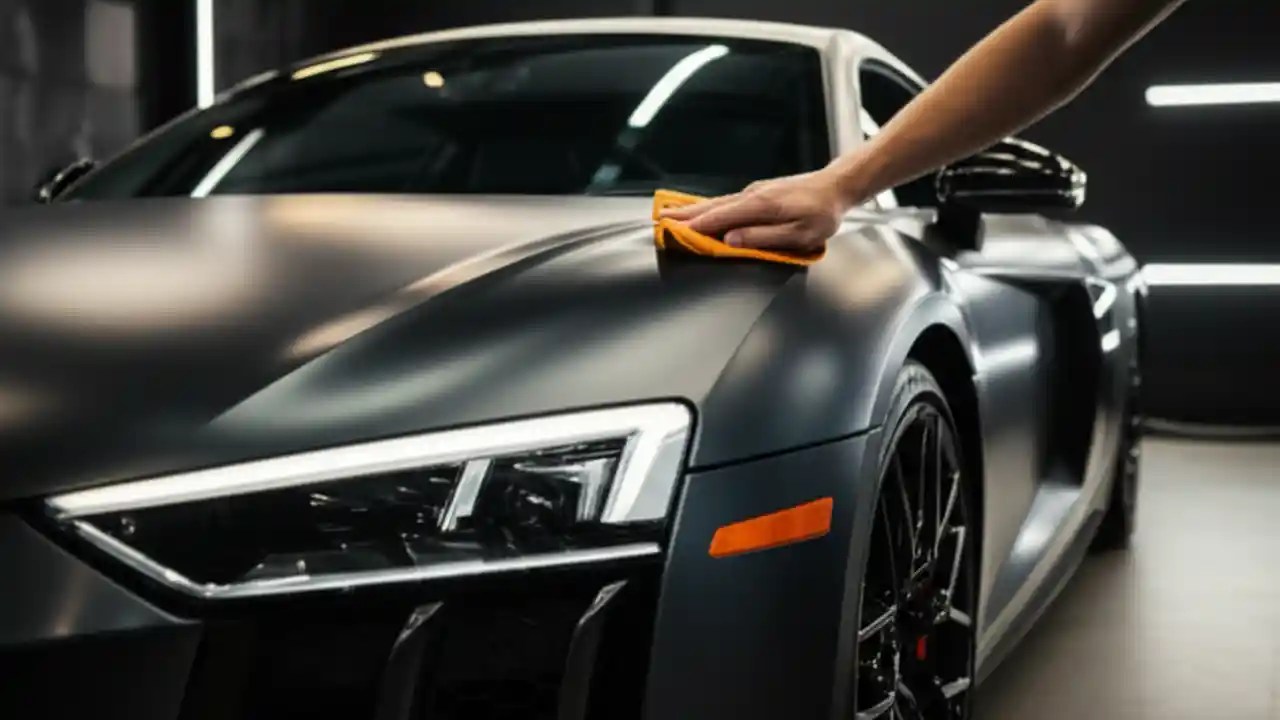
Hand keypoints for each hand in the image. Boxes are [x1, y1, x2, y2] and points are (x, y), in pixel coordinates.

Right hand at [659, 166, 857, 252]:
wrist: (837, 186)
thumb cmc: (822, 214)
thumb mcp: (799, 234)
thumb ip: (764, 237)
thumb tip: (731, 240)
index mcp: (760, 207)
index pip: (720, 218)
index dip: (695, 226)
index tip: (672, 231)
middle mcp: (753, 195)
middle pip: (713, 207)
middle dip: (686, 215)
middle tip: (661, 221)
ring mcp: (754, 192)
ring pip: (718, 202)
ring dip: (693, 209)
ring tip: (672, 214)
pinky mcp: (758, 192)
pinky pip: (727, 201)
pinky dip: (709, 206)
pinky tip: (701, 210)